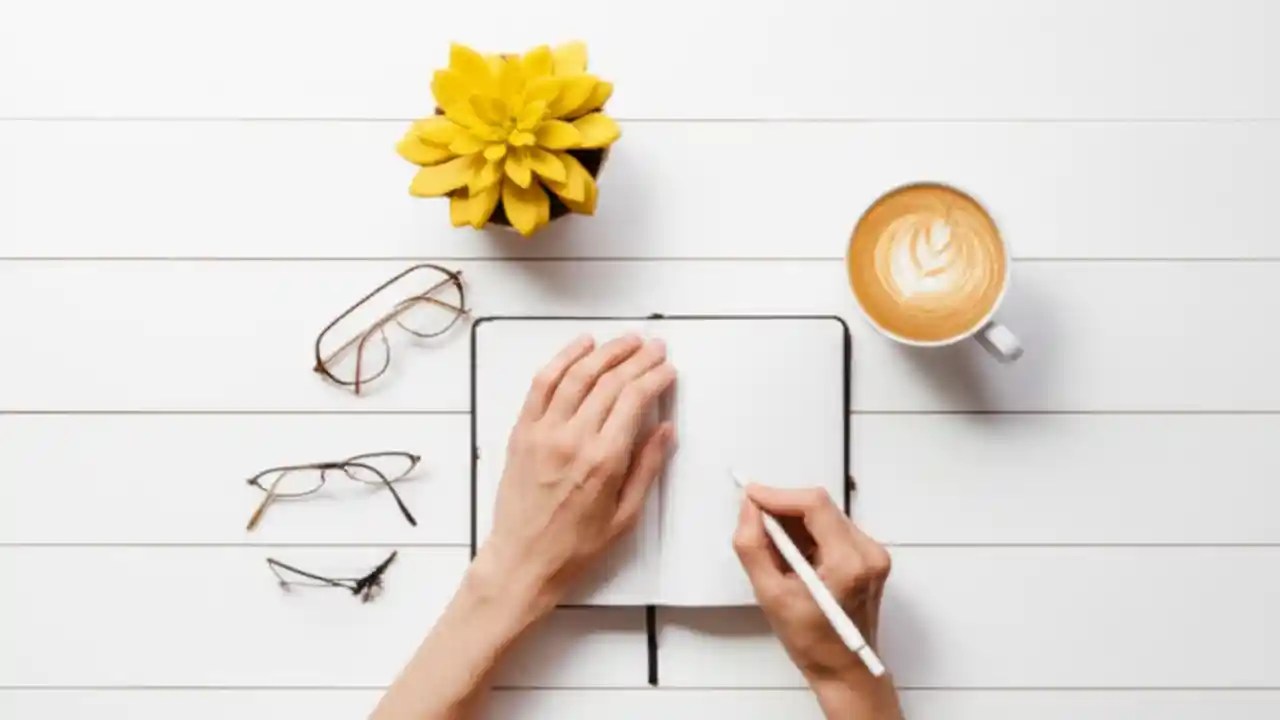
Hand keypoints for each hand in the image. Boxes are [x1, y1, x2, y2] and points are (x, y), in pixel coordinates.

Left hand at [480, 333, 676, 609]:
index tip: (668, 369)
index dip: (655, 377)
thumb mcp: (625, 516)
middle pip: (609, 381)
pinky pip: (542, 384)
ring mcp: (543, 431)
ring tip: (626, 341)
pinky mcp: (522, 431)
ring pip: (577, 375)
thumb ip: (647, 468)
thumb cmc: (576, 547)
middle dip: (637, 359)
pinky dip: (563, 359)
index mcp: (603, 460)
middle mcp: (573, 438)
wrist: (522, 561)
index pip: (634, 399)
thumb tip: (665, 429)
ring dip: (605, 351)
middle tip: (655, 347)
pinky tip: (582, 346)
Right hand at [733, 485, 900, 718]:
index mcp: (850, 563)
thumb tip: (748, 509)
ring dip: (795, 522)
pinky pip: (833, 530)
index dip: (778, 495)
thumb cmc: (811, 643)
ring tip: (771, 545)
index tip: (750, 496)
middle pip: (821, 507)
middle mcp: (869, 552)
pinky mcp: (870, 558)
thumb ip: (753, 548)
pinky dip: (808, 534)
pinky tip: (792, 555)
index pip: (814, 505)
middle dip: (784, 508)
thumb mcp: (770, 596)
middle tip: (754, 521)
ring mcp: (873, 554)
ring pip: (825, 516)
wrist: (846, 671)